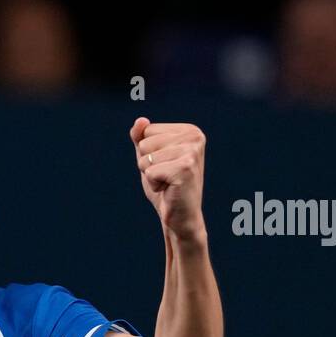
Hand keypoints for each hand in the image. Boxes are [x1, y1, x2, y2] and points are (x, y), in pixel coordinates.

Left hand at [129, 118, 206, 240]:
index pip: (147, 130)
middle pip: (145, 143)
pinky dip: (154, 184)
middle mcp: (195, 136)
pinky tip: (168, 188)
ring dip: (151, 174)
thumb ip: (141, 137)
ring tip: (167, 182)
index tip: (165, 164)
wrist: (180, 215)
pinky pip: (150, 172)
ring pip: (146, 157)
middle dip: (148, 163)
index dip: (148, 152)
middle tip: (166, 176)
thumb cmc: (165, 186)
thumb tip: (140, 121)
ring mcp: (192, 151)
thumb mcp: (149, 157)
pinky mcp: (185, 168)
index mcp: (189, 130)